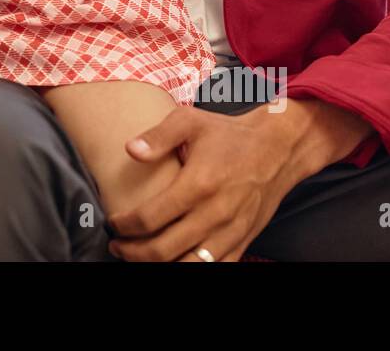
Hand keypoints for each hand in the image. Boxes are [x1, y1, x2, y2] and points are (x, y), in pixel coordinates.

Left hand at [104, 103, 315, 261]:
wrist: (278, 148)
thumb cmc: (230, 135)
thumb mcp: (191, 121)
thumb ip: (158, 136)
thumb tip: (131, 150)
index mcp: (198, 184)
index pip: (150, 218)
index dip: (123, 226)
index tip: (111, 223)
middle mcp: (215, 214)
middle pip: (163, 249)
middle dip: (132, 252)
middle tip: (117, 245)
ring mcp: (231, 232)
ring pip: (187, 265)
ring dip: (157, 265)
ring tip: (139, 257)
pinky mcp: (243, 241)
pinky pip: (214, 268)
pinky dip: (188, 268)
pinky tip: (172, 261)